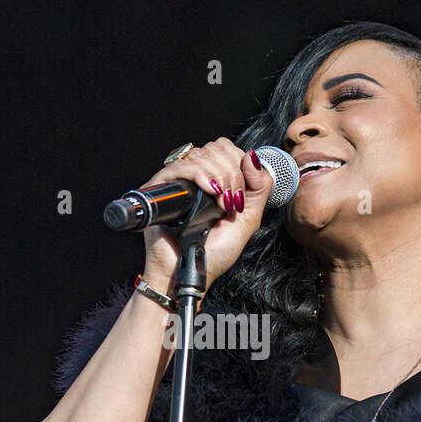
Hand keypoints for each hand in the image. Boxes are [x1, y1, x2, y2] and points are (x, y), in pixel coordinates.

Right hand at [138, 139, 274, 289]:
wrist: (191, 273)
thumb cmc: (214, 253)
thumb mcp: (248, 219)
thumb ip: (260, 188)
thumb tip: (253, 157)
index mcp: (215, 180)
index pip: (228, 149)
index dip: (240, 165)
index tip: (241, 193)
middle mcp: (196, 177)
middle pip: (217, 147)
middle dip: (232, 173)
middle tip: (231, 202)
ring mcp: (178, 181)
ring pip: (202, 153)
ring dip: (220, 177)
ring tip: (219, 204)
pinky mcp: (160, 188)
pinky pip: (182, 165)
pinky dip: (200, 174)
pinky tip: (209, 192)